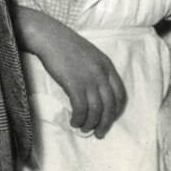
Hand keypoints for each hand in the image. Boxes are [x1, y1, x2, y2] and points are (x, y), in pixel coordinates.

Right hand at [17, 9, 126, 137]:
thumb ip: (97, 70)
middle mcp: (101, 74)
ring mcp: (88, 79)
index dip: (116, 111)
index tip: (109, 119)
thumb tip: (96, 92)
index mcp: (107, 66)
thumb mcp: (90, 55)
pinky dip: (79, 118)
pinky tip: (74, 121)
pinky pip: (81, 109)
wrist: (49, 36)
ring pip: (96, 110)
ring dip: (91, 123)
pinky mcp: (74, 84)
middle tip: (99, 133)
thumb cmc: (66, 45)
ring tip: (84, 128)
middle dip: (105, 123)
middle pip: (110, 106)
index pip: (120, 94)